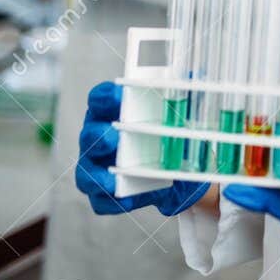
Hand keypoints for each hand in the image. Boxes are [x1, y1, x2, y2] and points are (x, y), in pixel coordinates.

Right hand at [75, 81, 207, 215]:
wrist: (181, 171)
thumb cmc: (170, 133)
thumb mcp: (180, 112)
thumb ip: (181, 94)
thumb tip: (192, 77)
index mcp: (113, 112)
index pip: (101, 99)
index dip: (105, 96)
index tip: (118, 94)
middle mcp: (100, 137)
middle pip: (90, 135)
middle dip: (98, 136)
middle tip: (114, 137)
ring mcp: (99, 167)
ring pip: (87, 172)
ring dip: (97, 175)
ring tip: (111, 181)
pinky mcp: (105, 193)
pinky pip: (101, 200)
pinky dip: (112, 202)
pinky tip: (127, 201)